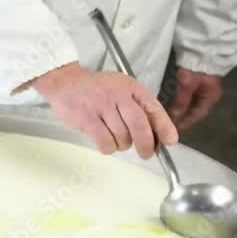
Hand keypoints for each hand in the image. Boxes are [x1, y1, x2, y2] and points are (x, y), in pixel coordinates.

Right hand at [32, 63, 178, 158]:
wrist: (65, 83)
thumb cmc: (95, 89)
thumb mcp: (121, 88)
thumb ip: (138, 106)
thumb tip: (156, 133)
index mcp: (130, 87)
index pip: (153, 108)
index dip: (164, 127)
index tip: (170, 141)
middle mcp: (118, 96)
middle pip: (139, 127)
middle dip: (146, 145)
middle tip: (146, 154)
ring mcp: (101, 107)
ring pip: (122, 138)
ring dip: (122, 145)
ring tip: (115, 138)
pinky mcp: (87, 119)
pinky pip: (105, 142)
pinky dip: (108, 148)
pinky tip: (105, 142)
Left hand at [169, 68, 222, 130]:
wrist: (204, 49)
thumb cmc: (196, 67)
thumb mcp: (187, 84)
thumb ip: (181, 101)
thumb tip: (174, 117)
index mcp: (210, 97)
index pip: (197, 115)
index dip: (185, 123)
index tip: (173, 129)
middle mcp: (209, 95)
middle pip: (195, 111)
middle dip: (183, 118)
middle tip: (168, 125)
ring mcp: (205, 89)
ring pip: (192, 105)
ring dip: (181, 111)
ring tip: (169, 117)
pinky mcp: (199, 83)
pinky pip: (190, 98)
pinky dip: (182, 103)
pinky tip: (173, 106)